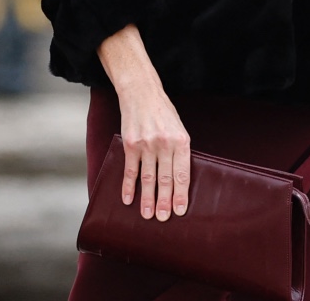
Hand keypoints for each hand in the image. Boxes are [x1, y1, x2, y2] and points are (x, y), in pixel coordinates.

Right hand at [97, 25, 190, 220]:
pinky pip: (130, 169)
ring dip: (147, 199)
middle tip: (163, 219)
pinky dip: (128, 186)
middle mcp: (164, 143)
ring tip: (148, 215)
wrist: (140, 91)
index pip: (182, 174)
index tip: (179, 212)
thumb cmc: (162, 111)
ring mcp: (146, 144)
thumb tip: (180, 181)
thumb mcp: (178, 128)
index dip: (181, 194)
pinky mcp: (130, 143)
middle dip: (164, 201)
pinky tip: (128, 199)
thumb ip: (180, 151)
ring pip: (148, 178)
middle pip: (165, 179)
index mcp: (181, 140)